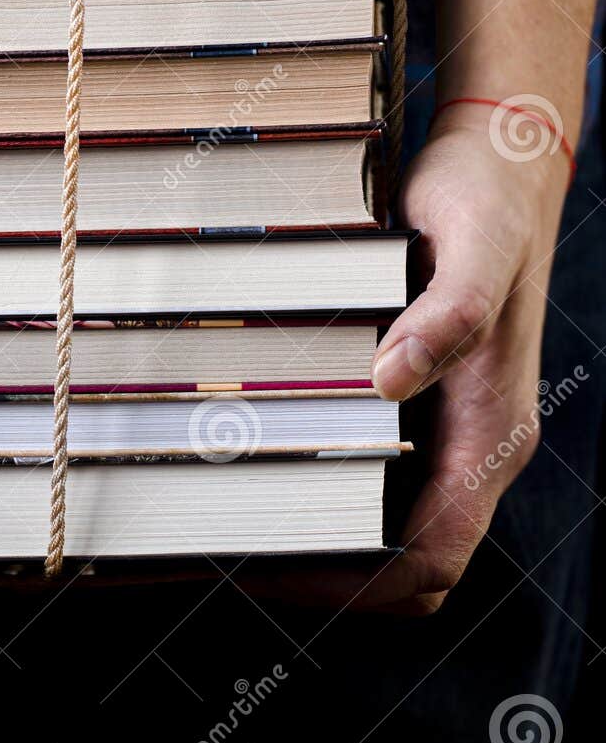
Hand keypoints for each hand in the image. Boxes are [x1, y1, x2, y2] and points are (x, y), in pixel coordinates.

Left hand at [230, 111, 570, 615]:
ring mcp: (447, 418)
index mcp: (494, 426)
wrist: (501, 158)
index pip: (438, 554)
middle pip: (411, 556)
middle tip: (240, 544)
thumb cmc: (491, 202)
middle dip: (333, 570)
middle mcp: (473, 437)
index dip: (364, 584)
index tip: (280, 564)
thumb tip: (393, 380)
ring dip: (326, 528)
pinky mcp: (418, 390)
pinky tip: (269, 451)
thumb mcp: (475, 247)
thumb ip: (449, 316)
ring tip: (241, 508)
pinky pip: (377, 466)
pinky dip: (328, 478)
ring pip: (392, 518)